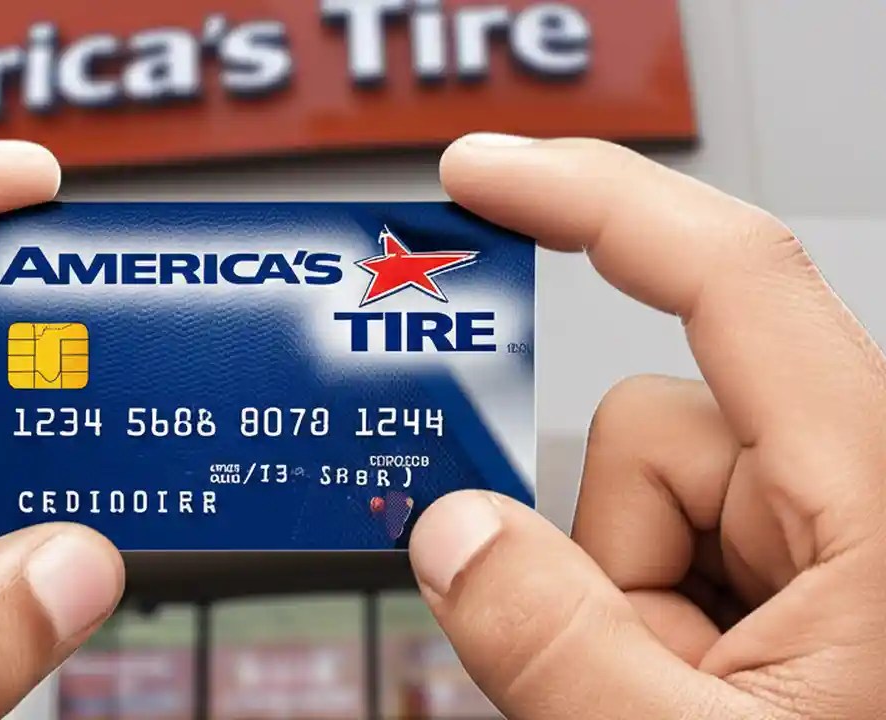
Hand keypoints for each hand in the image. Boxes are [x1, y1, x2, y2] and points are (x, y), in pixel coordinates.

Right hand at [410, 134, 885, 718]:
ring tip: (689, 704)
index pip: (731, 281)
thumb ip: (558, 647)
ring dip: (636, 604)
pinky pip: (675, 548)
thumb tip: (451, 534)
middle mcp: (865, 483)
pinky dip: (656, 617)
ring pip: (652, 501)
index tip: (483, 178)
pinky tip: (699, 693)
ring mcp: (834, 525)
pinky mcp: (810, 565)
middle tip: (643, 681)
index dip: (594, 202)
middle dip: (613, 553)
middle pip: (650, 432)